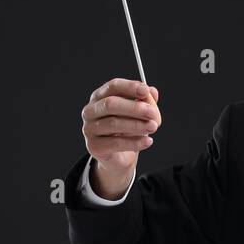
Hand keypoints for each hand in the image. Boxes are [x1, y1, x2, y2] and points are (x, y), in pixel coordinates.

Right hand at [81, 78, 162, 197]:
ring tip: (153, 127)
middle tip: (152, 113)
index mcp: (100, 97)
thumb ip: (145, 101)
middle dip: (134, 108)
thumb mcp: (138, 114)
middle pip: (110, 104)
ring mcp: (89, 129)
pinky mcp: (94, 146)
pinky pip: (116, 143)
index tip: (146, 91)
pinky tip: (148, 141)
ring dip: (137, 125)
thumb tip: (153, 92)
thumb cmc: (127, 130)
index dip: (130, 87)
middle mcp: (90, 111)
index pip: (113, 86)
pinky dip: (134, 142)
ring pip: (113, 123)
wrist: (120, 157)